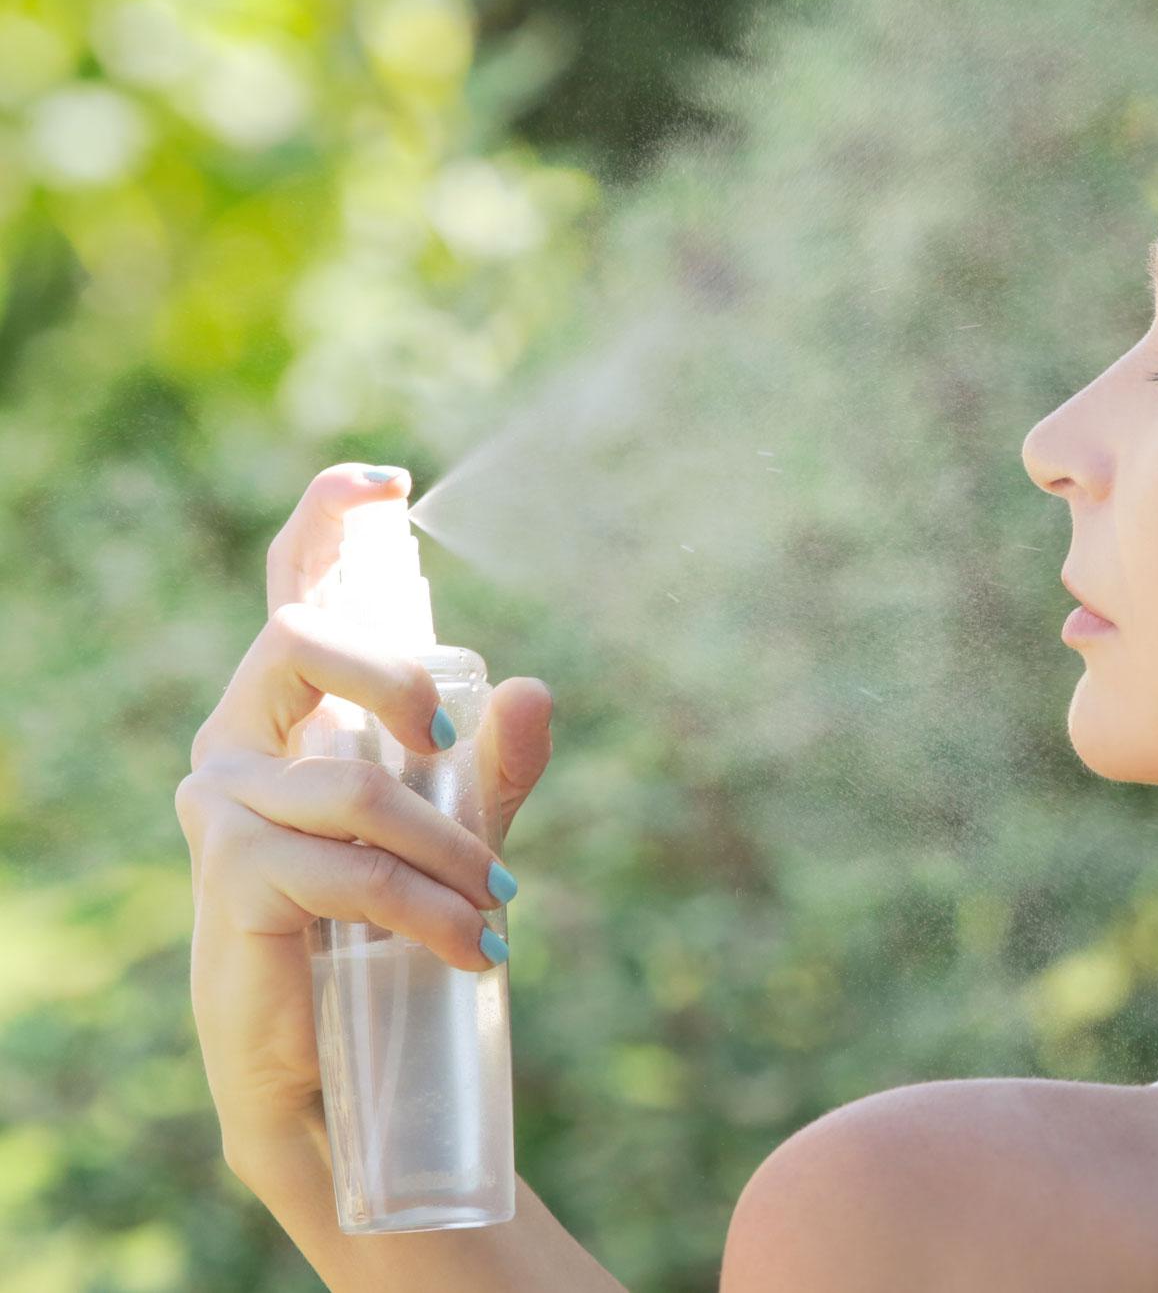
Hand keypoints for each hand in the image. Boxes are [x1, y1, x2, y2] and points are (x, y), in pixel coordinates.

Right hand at [175, 463, 553, 1179]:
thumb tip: (536, 693)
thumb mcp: (449, 840)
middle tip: (451, 743)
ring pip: (358, 787)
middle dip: (395, 674)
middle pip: (299, 641)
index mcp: (284, 720)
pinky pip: (353, 869)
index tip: (381, 480)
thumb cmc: (378, 939)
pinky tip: (476, 950)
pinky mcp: (232, 883)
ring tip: (502, 911)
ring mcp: (222, 812)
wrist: (330, 1075)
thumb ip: (488, 774)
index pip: (290, 597)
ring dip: (452, 851)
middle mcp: (235, 747)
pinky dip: (432, 908)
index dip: (321, 526)